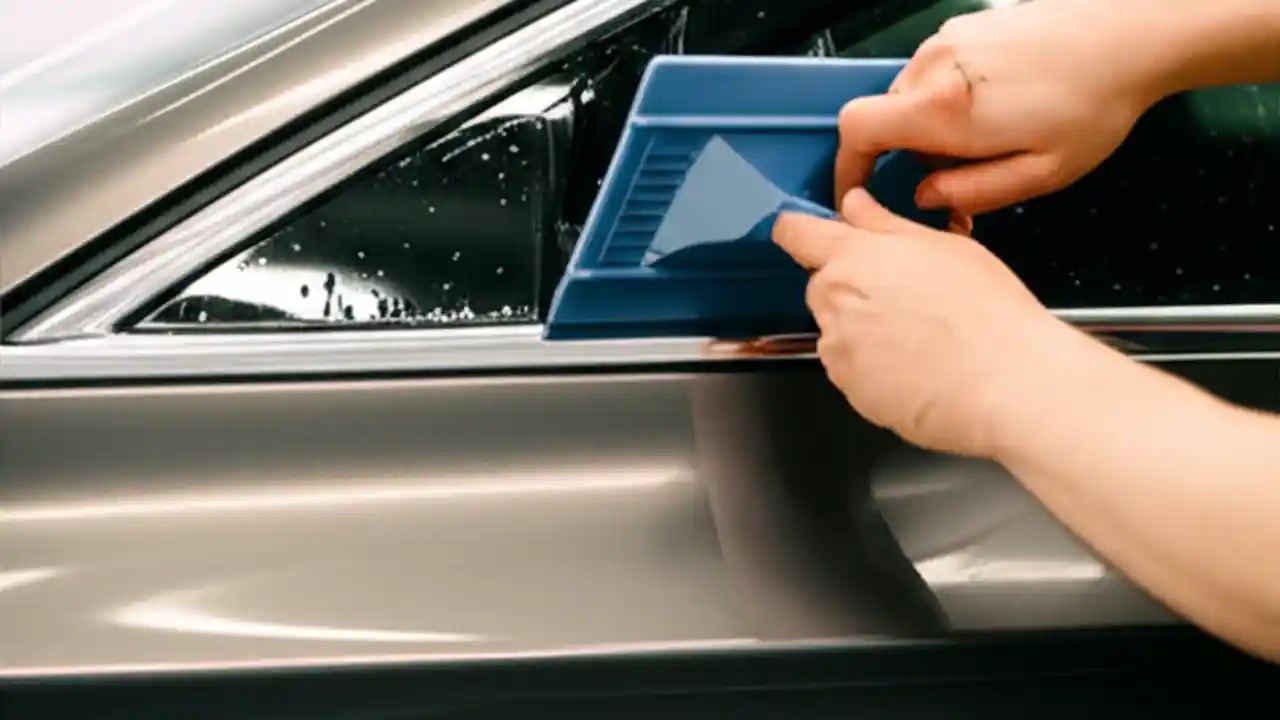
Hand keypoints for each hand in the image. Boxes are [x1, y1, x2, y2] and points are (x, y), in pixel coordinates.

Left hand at [772, 188, 1070, 457]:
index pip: (794, 232)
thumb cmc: (986, 313)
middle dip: (849, 285)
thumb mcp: (943, 246)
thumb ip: (885, 224)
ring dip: (862, 329)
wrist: (1006, 385)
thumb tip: (854, 205)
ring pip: (836, 329)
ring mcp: (838, 350)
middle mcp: (834, 301)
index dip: (802, 231)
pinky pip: (851, 370)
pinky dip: (873, 367)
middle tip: (903, 293)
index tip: (813, 235)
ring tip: (919, 336)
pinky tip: (916, 365)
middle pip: (821, 284)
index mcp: (853, 256)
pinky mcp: (850, 390)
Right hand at [837, 0, 1168, 214]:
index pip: (857, 131)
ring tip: (995, 138)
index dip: (847, 167)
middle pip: (887, 119)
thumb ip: (970, 193)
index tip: (858, 191)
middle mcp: (934, 67)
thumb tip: (925, 197)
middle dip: (913, 155)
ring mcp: (948, 41)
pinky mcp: (966, 26)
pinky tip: (1004, 105)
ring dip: (935, 126)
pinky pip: (937, 72)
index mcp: (943, 109)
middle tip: (964, 178)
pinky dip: (952, 97)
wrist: (1133, 31)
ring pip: (913, 97)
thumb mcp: (1039, 175)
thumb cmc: (1095, 103)